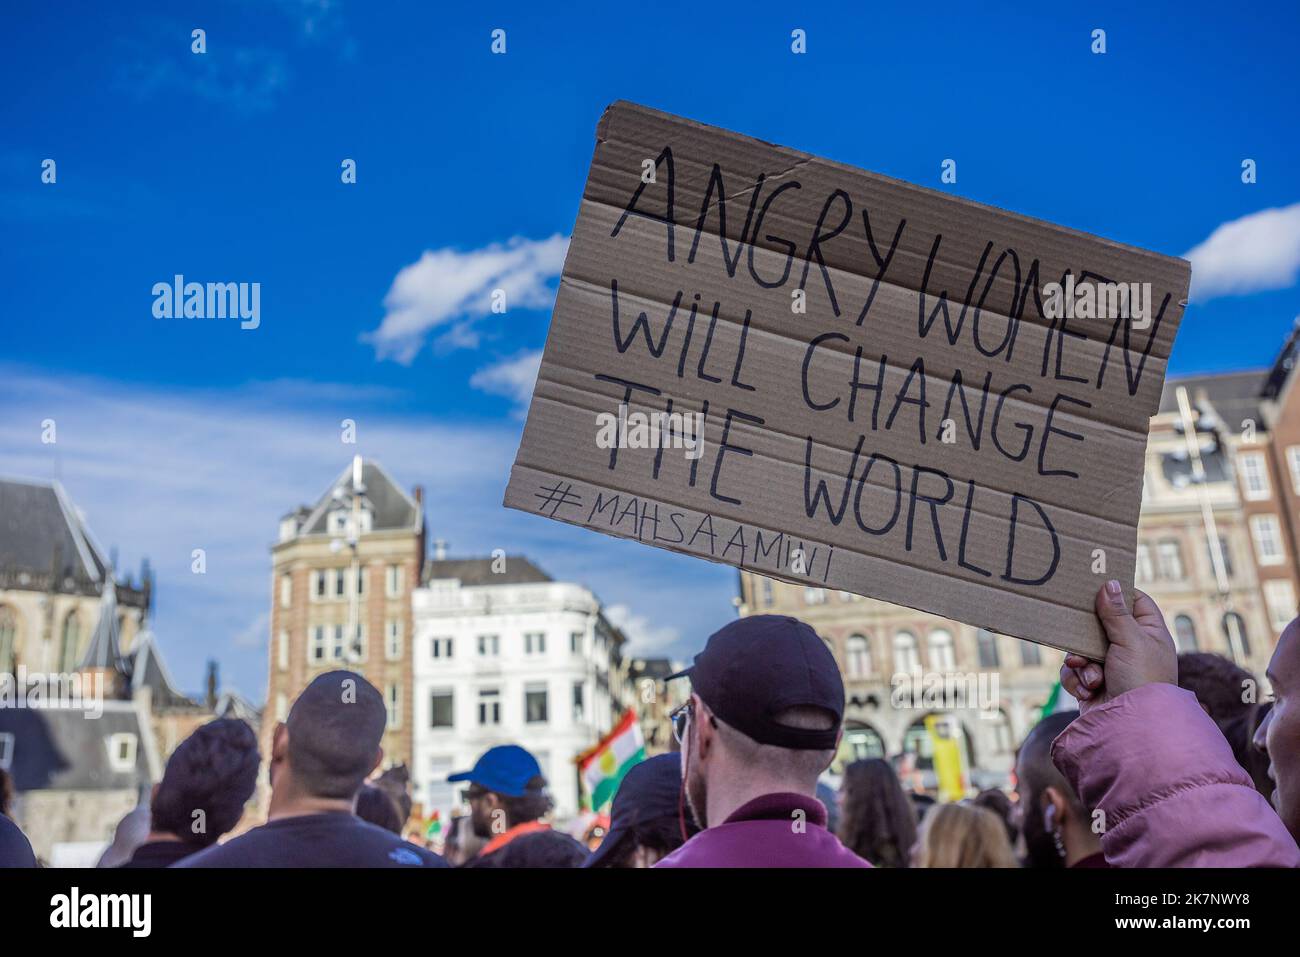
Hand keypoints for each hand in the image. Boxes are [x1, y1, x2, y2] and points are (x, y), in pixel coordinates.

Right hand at [1061, 581, 1177, 713]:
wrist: (1131, 727)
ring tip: (1091, 675)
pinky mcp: (1092, 684)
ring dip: (1081, 662)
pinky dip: (1077, 680)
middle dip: (1086, 635)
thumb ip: (1116, 613)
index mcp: (1148, 633)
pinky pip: (1073, 672)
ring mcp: (1110, 667)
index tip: (1095, 584)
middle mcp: (1130, 648)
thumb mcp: (1131, 641)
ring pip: (1081, 648)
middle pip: (1099, 624)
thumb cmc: (1142, 681)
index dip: (1117, 593)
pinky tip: (1088, 690)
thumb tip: (1110, 583)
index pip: (1134, 601)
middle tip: (1079, 631)